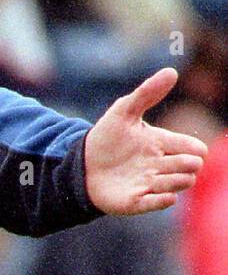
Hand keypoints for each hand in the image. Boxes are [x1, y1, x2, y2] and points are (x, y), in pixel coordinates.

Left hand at [84, 68, 208, 214]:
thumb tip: (172, 71)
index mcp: (163, 145)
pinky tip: (155, 192)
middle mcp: (162, 166)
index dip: (192, 148)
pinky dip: (162, 200)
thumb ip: (147, 93)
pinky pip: (159, 204)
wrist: (80, 163)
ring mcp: (151, 184)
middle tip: (163, 160)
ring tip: (152, 174)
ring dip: (172, 180)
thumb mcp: (124, 111)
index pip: (195, 149)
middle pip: (191, 168)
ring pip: (180, 184)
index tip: (174, 145)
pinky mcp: (137, 201)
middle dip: (185, 164)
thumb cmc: (106, 138)